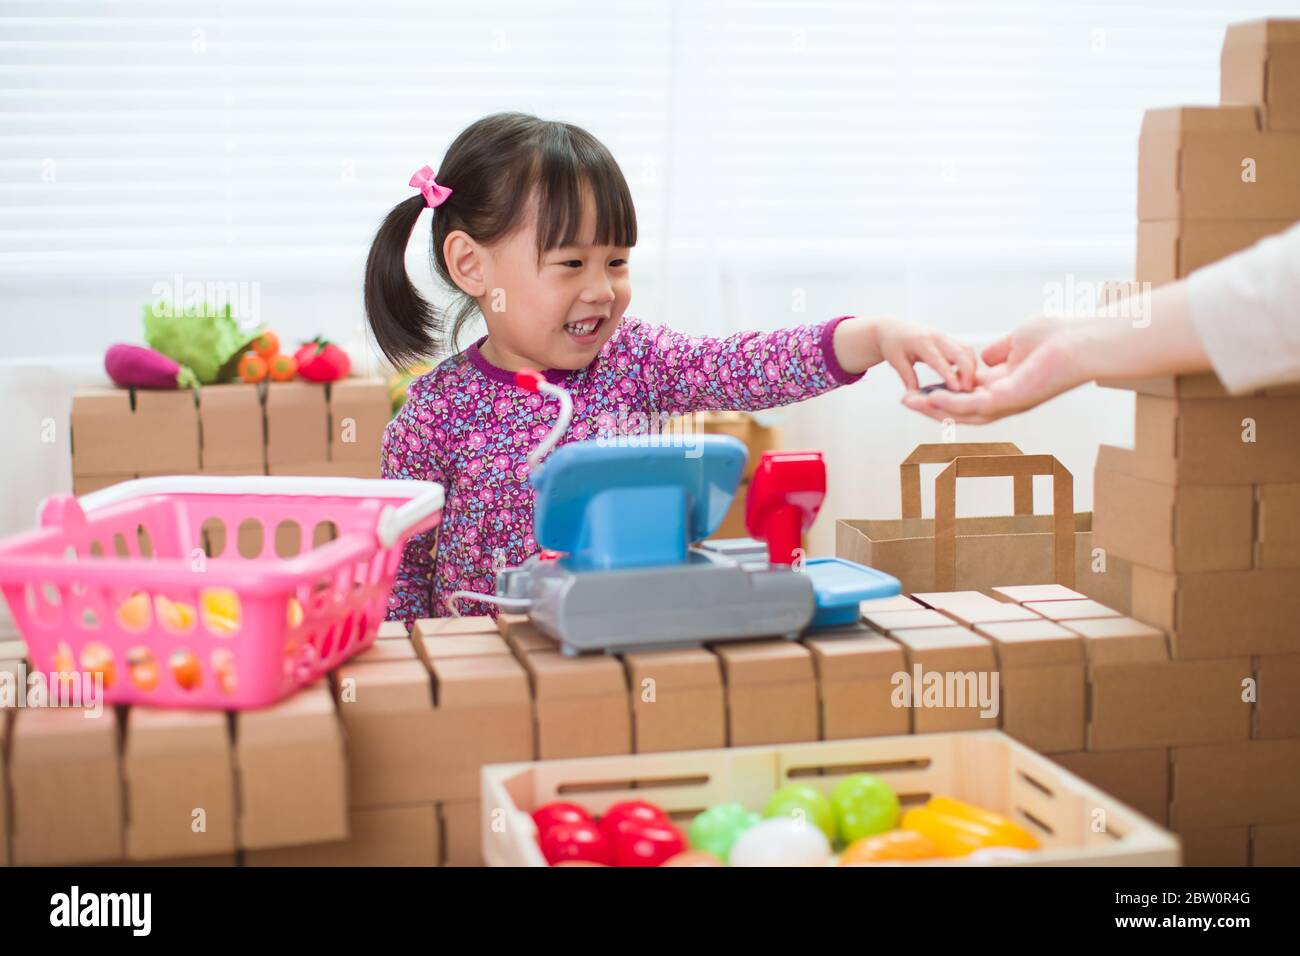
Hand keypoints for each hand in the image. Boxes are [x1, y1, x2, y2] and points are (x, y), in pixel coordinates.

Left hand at [866, 317, 977, 391]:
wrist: (892, 328)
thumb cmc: (892, 345)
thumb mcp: (895, 361)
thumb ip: (907, 377)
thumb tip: (914, 396)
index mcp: (921, 342)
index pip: (939, 360)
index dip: (950, 374)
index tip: (958, 389)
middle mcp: (936, 337)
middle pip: (960, 352)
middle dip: (968, 371)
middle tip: (970, 390)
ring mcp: (945, 336)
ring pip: (966, 350)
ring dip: (971, 367)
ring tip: (970, 386)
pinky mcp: (949, 339)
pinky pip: (964, 350)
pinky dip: (969, 363)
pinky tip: (968, 377)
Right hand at [902, 315, 1091, 423]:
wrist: (1087, 338)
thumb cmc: (1061, 335)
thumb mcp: (1018, 340)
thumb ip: (998, 352)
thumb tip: (983, 358)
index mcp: (1009, 385)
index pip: (968, 393)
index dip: (942, 392)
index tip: (919, 387)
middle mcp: (1008, 398)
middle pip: (962, 409)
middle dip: (932, 407)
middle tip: (904, 401)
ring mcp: (1011, 401)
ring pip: (965, 412)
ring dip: (935, 409)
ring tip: (909, 402)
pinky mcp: (1014, 397)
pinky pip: (976, 404)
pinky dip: (952, 403)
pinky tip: (931, 399)